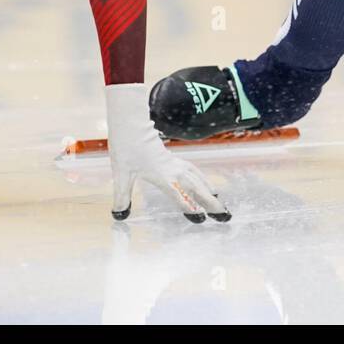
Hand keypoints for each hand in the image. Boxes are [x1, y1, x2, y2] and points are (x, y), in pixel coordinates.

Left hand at [106, 83, 230, 223]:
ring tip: (219, 201)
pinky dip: (201, 178)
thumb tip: (118, 216)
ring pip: (197, 179)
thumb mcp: (121, 175)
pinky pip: (192, 170)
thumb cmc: (126, 147)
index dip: (190, 207)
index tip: (202, 219)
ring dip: (209, 191)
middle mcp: (173, 171)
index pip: (180, 195)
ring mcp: (174, 164)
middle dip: (211, 202)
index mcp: (162, 176)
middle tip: (224, 215)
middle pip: (196, 188)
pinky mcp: (172, 158)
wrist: (131, 124)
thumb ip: (122, 197)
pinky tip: (203, 182)